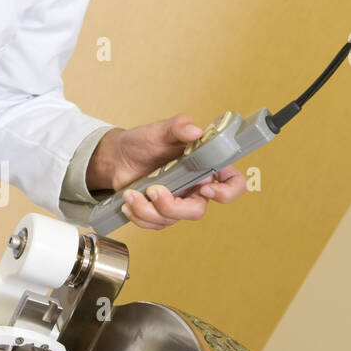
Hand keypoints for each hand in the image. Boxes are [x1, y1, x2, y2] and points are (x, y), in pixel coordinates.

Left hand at [87, 114, 246, 230]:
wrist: (117, 157)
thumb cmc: (142, 141)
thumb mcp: (160, 129)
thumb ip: (178, 126)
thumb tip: (195, 131)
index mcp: (203, 165)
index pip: (233, 182)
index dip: (227, 192)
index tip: (204, 188)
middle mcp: (194, 186)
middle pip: (196, 211)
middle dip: (171, 206)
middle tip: (153, 190)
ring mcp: (177, 201)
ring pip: (171, 219)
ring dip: (146, 210)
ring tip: (131, 193)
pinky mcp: (159, 212)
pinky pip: (154, 224)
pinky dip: (138, 215)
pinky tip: (128, 202)